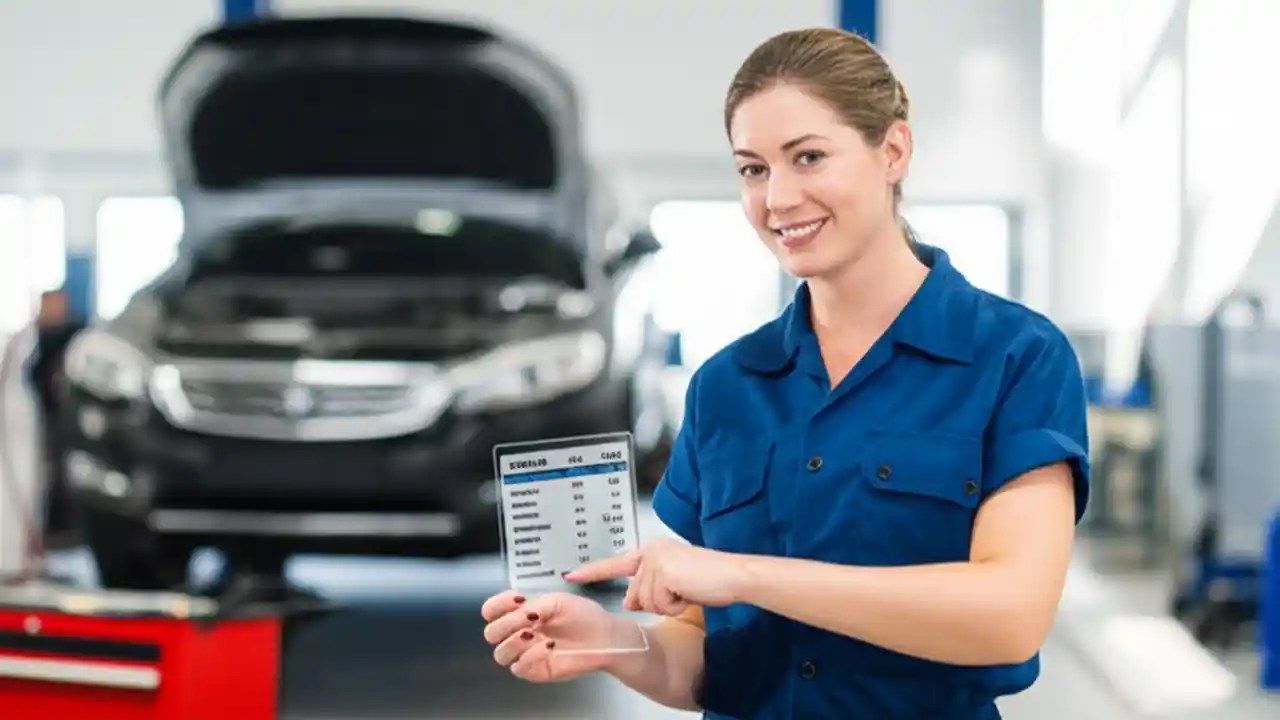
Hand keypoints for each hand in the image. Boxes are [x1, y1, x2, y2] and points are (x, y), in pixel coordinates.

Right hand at [481, 590, 642, 681]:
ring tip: (535, 634)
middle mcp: (520, 633)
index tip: (517, 599)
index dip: (497, 605)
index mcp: (522, 613)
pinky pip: (519, 667)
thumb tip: (518, 612)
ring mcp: (526, 653)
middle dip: (505, 624)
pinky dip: (530, 656)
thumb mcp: (556, 601)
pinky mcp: (535, 670)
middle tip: (527, 619)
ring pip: (500, 653)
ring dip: (514, 641)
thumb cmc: (584, 616)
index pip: (492, 610)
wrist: (604, 637)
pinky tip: (548, 647)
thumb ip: (532, 606)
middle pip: (490, 633)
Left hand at [565, 539, 744, 613]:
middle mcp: (651, 552)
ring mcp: (655, 560)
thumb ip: (649, 588)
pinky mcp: (662, 571)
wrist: (734, 575)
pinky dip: (676, 606)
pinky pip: (659, 605)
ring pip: (646, 602)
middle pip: (635, 595)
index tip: (572, 574)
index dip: (592, 571)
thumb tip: (629, 601)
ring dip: (669, 605)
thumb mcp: (673, 584)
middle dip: (658, 602)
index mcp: (652, 551)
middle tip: (683, 592)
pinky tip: (690, 593)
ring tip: (688, 591)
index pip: (616, 563)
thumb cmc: (711, 579)